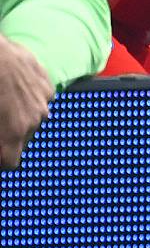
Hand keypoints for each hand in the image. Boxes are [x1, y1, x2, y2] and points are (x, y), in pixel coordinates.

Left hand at [0, 35, 53, 169]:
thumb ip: (0, 135)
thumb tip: (2, 137)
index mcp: (13, 135)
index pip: (11, 162)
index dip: (2, 157)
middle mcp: (33, 121)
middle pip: (23, 139)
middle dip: (11, 134)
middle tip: (0, 121)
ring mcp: (42, 101)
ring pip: (34, 117)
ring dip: (22, 114)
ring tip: (6, 101)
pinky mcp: (46, 84)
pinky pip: (40, 97)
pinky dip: (31, 96)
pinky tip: (16, 87)